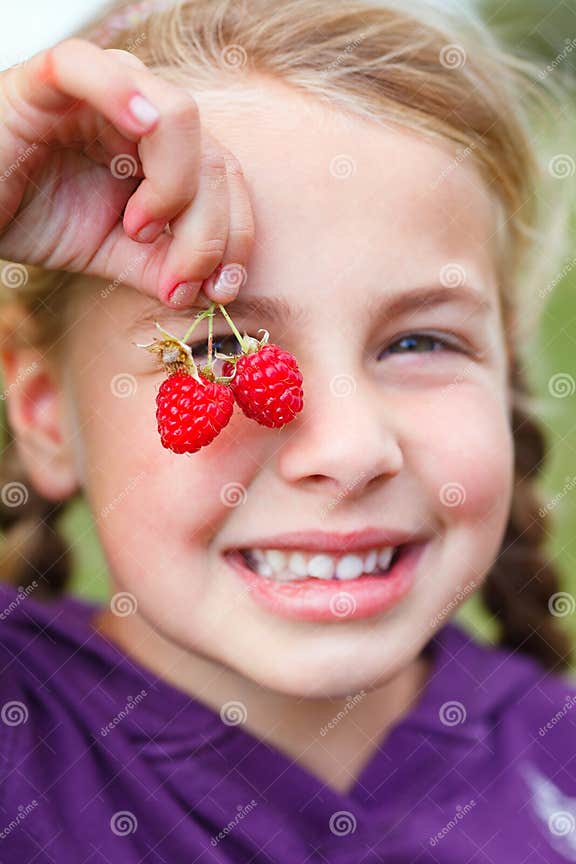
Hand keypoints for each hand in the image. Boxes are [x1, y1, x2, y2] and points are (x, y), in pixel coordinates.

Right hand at [0, 38, 253, 305]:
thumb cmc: (36, 220)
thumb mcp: (114, 255)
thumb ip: (165, 267)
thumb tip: (217, 290)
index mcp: (164, 150)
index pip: (228, 180)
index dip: (236, 236)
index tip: (221, 289)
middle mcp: (144, 113)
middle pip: (214, 158)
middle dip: (208, 232)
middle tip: (177, 278)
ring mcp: (102, 91)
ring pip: (177, 118)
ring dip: (174, 187)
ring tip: (136, 230)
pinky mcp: (47, 80)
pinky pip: (92, 68)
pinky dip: (122, 93)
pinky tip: (138, 126)